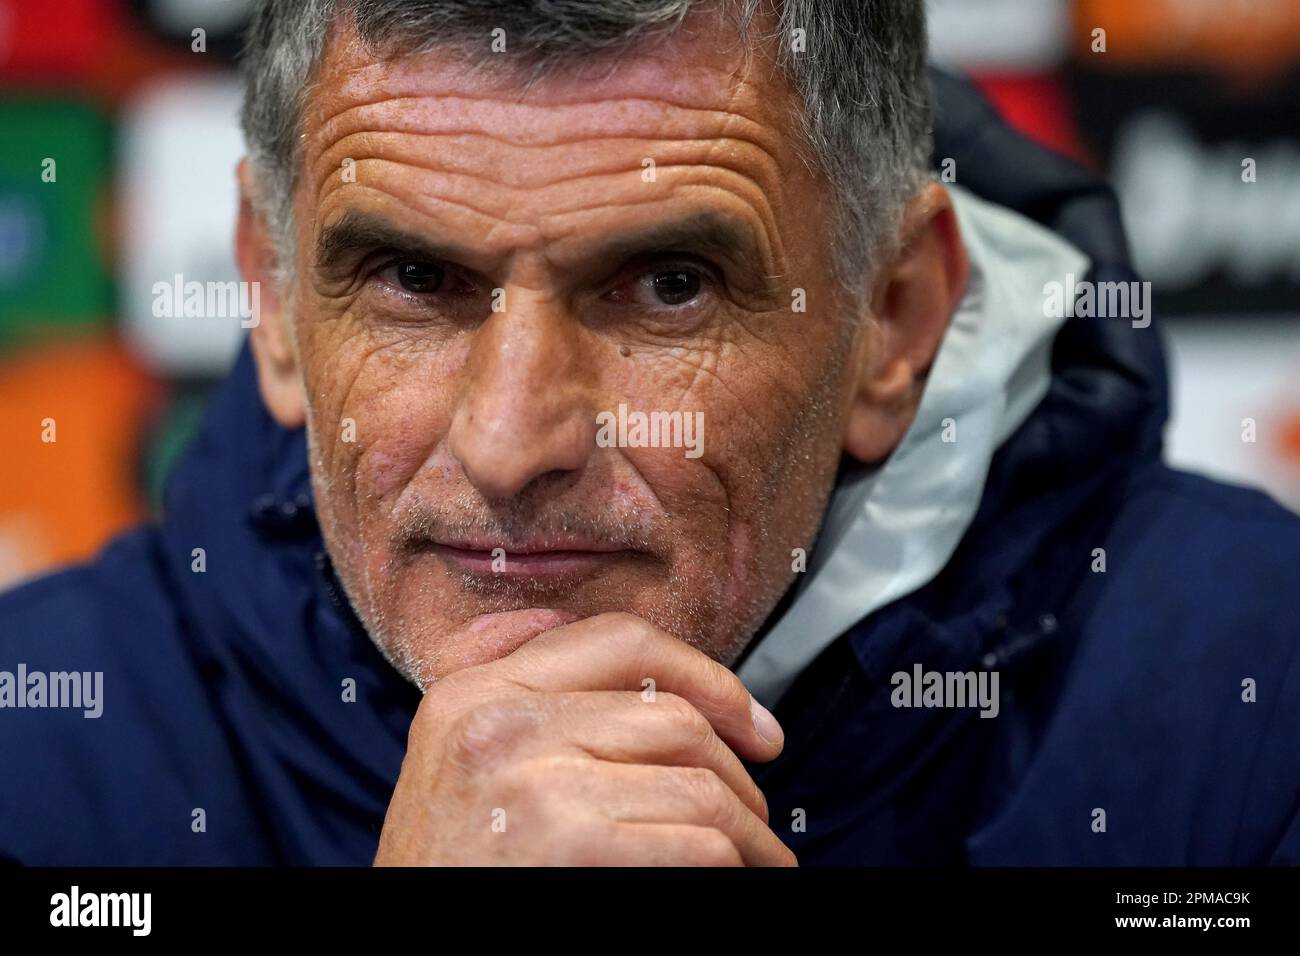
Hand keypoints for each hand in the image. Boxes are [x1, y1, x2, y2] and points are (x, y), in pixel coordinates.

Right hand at [374, 611, 795, 865]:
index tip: (750, 722)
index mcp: (473, 690)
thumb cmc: (451, 865)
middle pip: (672, 715)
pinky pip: (697, 843)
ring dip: (748, 828)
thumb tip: (648, 662)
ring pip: (697, 782)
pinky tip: (731, 879)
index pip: (618, 639)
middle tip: (760, 810)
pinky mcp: (564, 841)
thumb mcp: (459, 759)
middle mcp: (497, 721)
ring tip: (763, 857)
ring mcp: (529, 780)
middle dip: (737, 768)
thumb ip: (526, 694)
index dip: (705, 674)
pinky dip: (732, 865)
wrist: (399, 942)